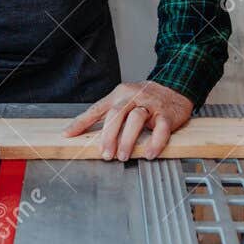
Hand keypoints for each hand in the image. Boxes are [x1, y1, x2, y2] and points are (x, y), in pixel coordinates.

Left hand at [63, 81, 194, 160]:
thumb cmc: (146, 98)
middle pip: (116, 114)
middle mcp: (133, 97)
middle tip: (106, 154)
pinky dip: (155, 142)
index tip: (68, 135)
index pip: (96, 109)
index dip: (81, 122)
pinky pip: (160, 129)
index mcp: (119, 95)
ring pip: (136, 119)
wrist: (175, 87)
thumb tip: (84, 132)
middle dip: (109, 136)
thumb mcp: (124, 100)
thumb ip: (107, 115)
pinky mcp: (167, 114)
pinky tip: (149, 153)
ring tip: (123, 156)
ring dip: (128, 140)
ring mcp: (150, 104)